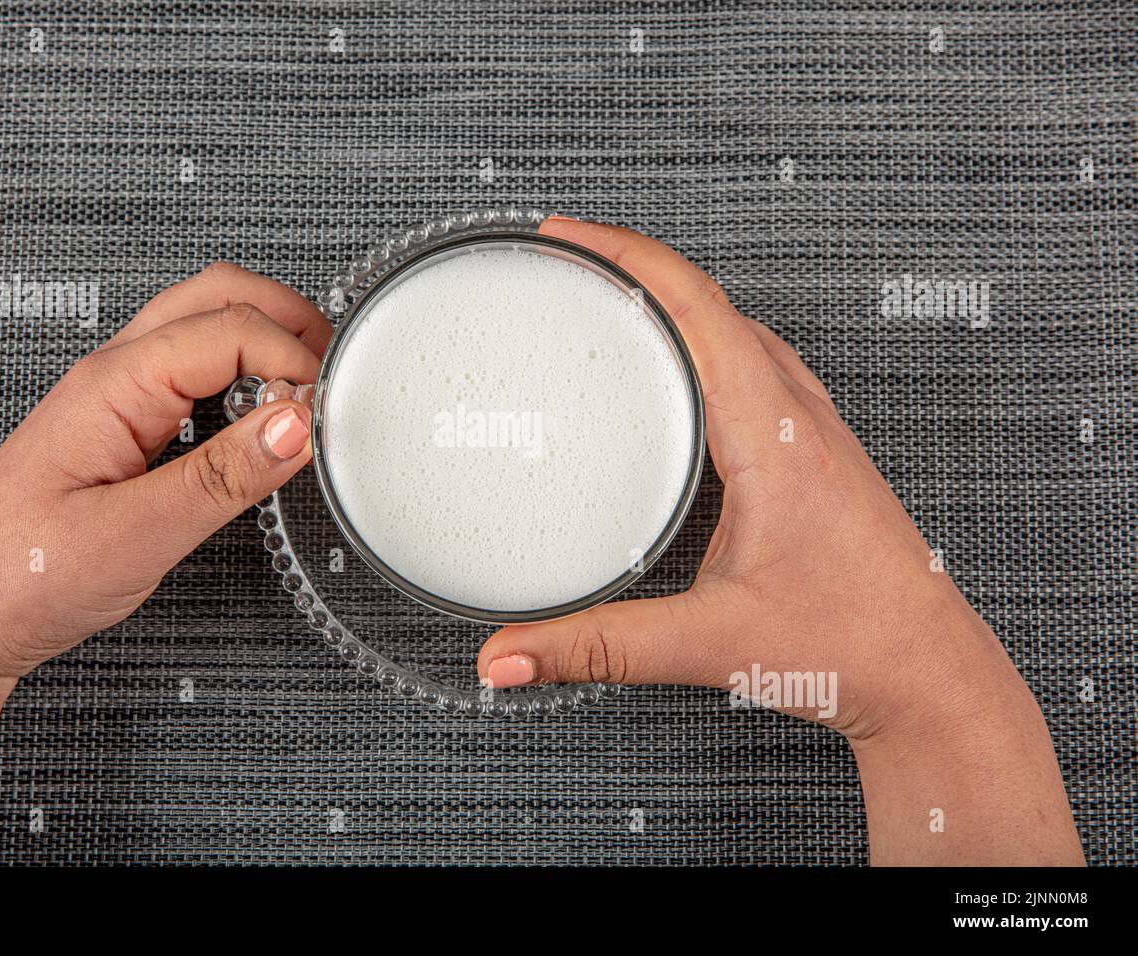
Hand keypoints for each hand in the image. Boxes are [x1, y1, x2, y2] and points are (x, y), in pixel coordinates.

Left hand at [0, 262, 331, 862]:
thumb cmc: (20, 578)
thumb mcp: (136, 535)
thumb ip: (224, 476)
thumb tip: (295, 426)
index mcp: (113, 386)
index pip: (229, 329)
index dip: (292, 360)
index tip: (327, 411)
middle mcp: (113, 376)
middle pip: (217, 296)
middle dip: (288, 318)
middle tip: (336, 371)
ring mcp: (116, 398)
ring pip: (205, 327)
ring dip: (265, 345)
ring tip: (305, 401)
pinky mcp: (123, 427)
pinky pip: (194, 374)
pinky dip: (242, 381)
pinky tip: (258, 428)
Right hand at [477, 219, 1082, 864]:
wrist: (930, 673)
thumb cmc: (852, 645)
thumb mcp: (707, 643)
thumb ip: (596, 648)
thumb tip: (511, 654)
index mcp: (774, 437)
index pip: (694, 307)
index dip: (623, 256)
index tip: (565, 236)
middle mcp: (798, 417)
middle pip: (711, 302)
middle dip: (632, 264)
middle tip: (567, 259)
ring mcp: (814, 428)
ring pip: (737, 329)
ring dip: (673, 299)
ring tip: (612, 302)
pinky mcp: (816, 450)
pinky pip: (754, 364)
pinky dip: (703, 342)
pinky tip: (678, 378)